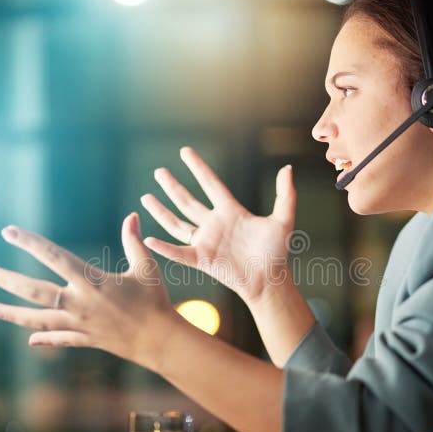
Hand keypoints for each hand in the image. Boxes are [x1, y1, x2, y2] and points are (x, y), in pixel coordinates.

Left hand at [0, 213, 180, 369]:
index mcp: (91, 282)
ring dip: (12, 313)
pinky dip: (44, 338)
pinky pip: (60, 339)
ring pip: (38, 319)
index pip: (53, 257)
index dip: (30, 243)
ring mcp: (79, 324)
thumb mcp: (146, 267)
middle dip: (6, 279)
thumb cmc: (155, 301)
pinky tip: (29, 339)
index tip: (9, 231)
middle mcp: (79, 304)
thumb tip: (131, 216)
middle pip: (34, 290)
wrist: (160, 341)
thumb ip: (134, 241)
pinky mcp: (86, 340)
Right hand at [140, 146, 295, 303]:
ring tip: (145, 198)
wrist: (270, 280)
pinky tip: (147, 237)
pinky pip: (177, 251)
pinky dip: (162, 247)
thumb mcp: (283, 220)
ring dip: (161, 211)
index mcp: (231, 211)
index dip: (198, 167)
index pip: (210, 183)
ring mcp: (206, 242)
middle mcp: (214, 224)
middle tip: (158, 172)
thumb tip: (287, 168)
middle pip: (187, 201)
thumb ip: (285, 194)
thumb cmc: (276, 252)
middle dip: (172, 186)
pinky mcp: (201, 260)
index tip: (185, 151)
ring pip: (177, 223)